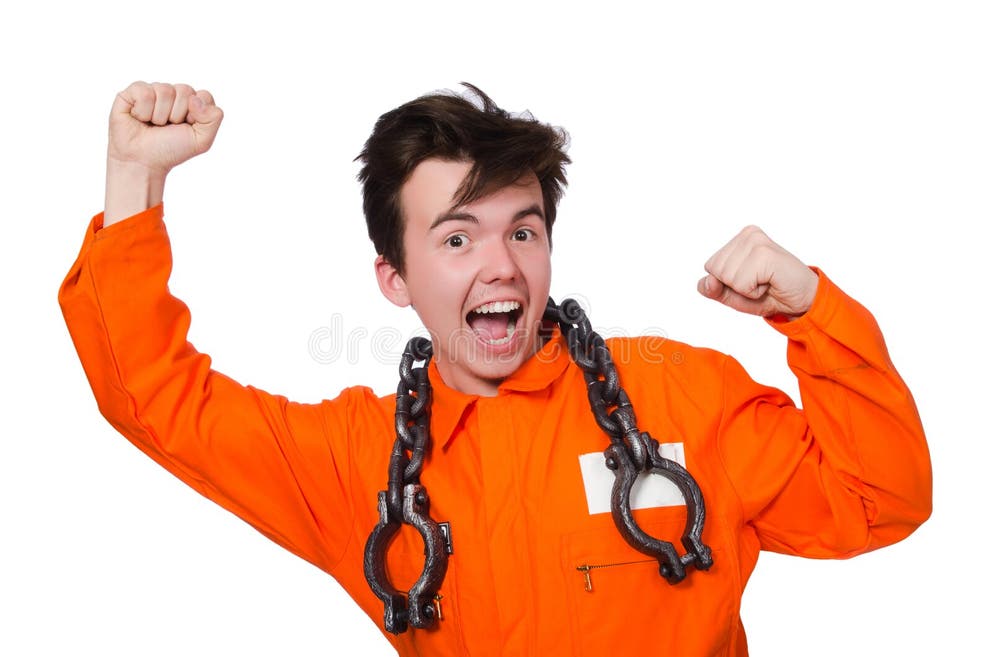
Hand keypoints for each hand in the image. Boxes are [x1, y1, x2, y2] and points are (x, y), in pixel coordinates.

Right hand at [103, 81, 222, 226]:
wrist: (142, 162)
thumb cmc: (171, 150)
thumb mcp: (201, 140)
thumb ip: (213, 118)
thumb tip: (195, 98)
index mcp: (192, 103)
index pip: (204, 96)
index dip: (197, 115)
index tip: (186, 127)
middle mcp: (173, 94)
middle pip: (185, 90)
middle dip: (177, 115)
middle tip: (167, 127)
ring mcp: (153, 91)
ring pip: (165, 91)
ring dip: (159, 115)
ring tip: (153, 125)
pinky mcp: (132, 92)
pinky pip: (144, 92)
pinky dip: (142, 111)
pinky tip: (139, 118)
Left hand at [697, 225, 818, 317]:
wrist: (801, 302)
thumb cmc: (768, 294)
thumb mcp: (733, 295)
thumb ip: (713, 289)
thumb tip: (707, 282)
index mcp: (738, 239)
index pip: (709, 266)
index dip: (727, 283)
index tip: (751, 280)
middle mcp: (747, 234)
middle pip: (715, 270)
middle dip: (735, 286)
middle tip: (760, 282)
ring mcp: (756, 241)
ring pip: (727, 277)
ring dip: (746, 289)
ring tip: (766, 281)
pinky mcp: (765, 253)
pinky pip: (741, 284)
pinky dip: (754, 292)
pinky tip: (770, 282)